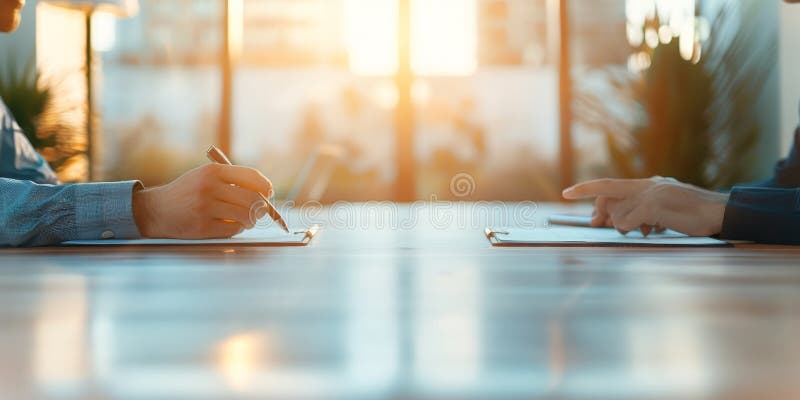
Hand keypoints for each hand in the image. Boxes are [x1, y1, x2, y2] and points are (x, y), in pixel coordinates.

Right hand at [132, 164, 272, 238]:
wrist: (156, 210)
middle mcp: (209, 186)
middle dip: (261, 207)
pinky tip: (231, 225)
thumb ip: (231, 180)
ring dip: (251, 220)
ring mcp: (205, 207)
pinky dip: (237, 228)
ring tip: (246, 220)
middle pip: (253, 198)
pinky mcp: (202, 226)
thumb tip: (265, 192)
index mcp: (212, 171)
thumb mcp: (205, 176)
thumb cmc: (187, 193)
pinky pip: (233, 229)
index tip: (268, 193)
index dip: (265, 186)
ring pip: (246, 215)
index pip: (251, 176)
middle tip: (259, 212)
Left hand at [562, 177, 729, 236]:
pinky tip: (654, 228)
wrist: (720, 212)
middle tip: (597, 224)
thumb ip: (641, 211)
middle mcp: (646, 185)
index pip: (608, 184)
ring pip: (617, 214)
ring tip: (650, 227)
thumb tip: (617, 221)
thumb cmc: (693, 215)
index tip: (566, 193)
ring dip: (626, 226)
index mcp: (647, 184)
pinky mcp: (654, 205)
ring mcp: (649, 194)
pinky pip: (628, 222)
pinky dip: (635, 229)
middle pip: (606, 198)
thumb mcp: (663, 210)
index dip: (586, 188)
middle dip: (600, 213)